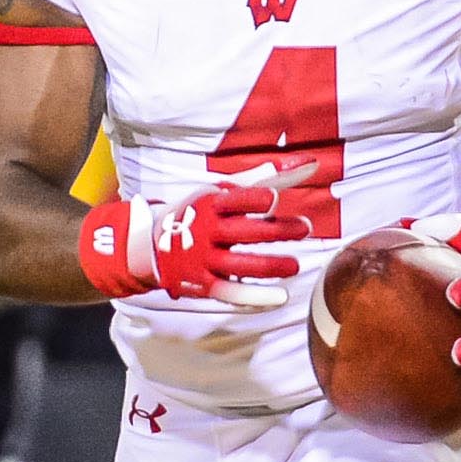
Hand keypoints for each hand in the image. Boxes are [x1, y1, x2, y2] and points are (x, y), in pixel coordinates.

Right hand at [78, 182, 296, 303]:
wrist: (149, 246)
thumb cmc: (198, 212)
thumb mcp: (223, 190)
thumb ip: (267, 177)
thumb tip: (310, 164)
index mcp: (210, 204)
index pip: (235, 200)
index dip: (254, 200)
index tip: (274, 199)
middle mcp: (206, 231)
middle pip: (245, 233)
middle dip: (276, 231)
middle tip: (304, 228)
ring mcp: (203, 260)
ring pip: (241, 266)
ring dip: (270, 266)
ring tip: (294, 266)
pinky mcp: (202, 285)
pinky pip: (231, 294)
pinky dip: (256, 297)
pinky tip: (280, 297)